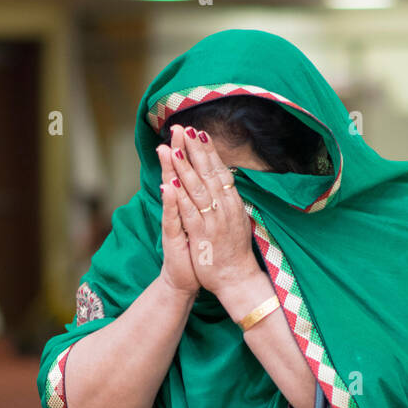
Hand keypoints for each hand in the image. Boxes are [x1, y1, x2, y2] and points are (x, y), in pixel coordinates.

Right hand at [157, 133, 199, 296]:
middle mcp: (179, 210)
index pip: (188, 173)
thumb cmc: (196, 251)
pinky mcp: (171, 239)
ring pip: (171, 192)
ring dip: (169, 171)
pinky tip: (167, 187)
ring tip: (167, 149)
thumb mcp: (202, 224)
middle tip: (176, 129)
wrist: (185, 280)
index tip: (191, 130)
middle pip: (177, 176)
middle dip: (178, 152)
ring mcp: (174, 223)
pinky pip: (171, 218)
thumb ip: (201, 202)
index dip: (189, 152)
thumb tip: (208, 181)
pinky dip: (170, 203)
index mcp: (189, 205)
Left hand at [158, 125, 260, 296]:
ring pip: (197, 189)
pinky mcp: (202, 236)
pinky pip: (189, 213)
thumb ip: (229, 202)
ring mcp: (213, 221)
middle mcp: (224, 208)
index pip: (219, 171)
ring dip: (184, 167)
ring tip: (174, 147)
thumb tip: (227, 182)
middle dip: (194, 150)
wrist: (237, 279)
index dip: (208, 151)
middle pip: (208, 173)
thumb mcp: (237, 221)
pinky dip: (180, 197)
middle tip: (183, 128)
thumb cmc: (235, 251)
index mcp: (232, 203)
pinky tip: (171, 183)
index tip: (198, 132)